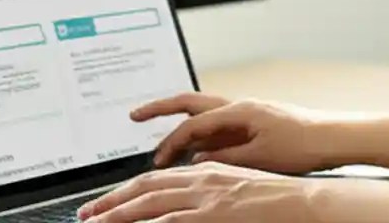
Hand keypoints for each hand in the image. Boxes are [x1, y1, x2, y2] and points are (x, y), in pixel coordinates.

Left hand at [77, 162, 314, 222]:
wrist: (303, 200)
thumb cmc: (276, 199)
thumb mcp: (236, 189)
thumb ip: (209, 193)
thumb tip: (184, 204)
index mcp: (206, 171)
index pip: (155, 179)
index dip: (126, 191)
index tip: (105, 204)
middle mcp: (201, 179)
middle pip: (145, 187)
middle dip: (111, 201)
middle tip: (86, 215)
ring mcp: (207, 196)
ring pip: (150, 202)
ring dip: (119, 214)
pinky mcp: (214, 214)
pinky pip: (172, 221)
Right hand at [135, 93, 331, 173]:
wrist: (334, 137)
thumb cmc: (304, 144)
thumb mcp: (260, 157)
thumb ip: (225, 158)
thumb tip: (197, 161)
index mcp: (239, 110)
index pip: (193, 124)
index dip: (171, 143)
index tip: (157, 161)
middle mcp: (240, 107)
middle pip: (190, 103)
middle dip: (160, 108)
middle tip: (135, 115)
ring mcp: (246, 114)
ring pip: (205, 115)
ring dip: (182, 126)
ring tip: (163, 145)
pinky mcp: (254, 124)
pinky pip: (220, 128)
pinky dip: (204, 139)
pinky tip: (197, 155)